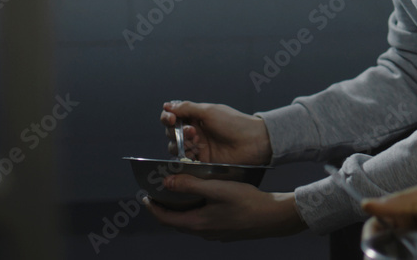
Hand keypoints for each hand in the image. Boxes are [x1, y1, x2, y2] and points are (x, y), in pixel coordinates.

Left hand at [143, 174, 304, 240]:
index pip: (165, 218)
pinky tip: (203, 200)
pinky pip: (202, 222)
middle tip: (159, 193)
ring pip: (189, 222)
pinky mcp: (225, 231)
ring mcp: (214, 233)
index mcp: (197, 223)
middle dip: (164, 208)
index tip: (144, 196)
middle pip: (176, 221)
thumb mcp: (217, 189)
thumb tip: (166, 183)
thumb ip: (191, 185)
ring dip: (180, 210)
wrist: (272, 217)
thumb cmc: (246, 202)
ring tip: (179, 194)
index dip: (152, 207)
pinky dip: (195, 211)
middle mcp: (203, 232)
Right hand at [160, 101, 271, 165]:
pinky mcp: (202, 160)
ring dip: (181, 142)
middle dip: (175, 131)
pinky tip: (195, 151)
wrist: (252, 142)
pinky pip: (185, 159)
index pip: (174, 116)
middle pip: (172, 132)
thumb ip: (187, 109)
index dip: (168, 117)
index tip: (170, 118)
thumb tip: (168, 106)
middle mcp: (195, 131)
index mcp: (197, 117)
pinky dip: (186, 155)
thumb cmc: (234, 123)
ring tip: (196, 139)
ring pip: (176, 146)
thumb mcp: (209, 111)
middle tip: (190, 130)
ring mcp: (198, 146)